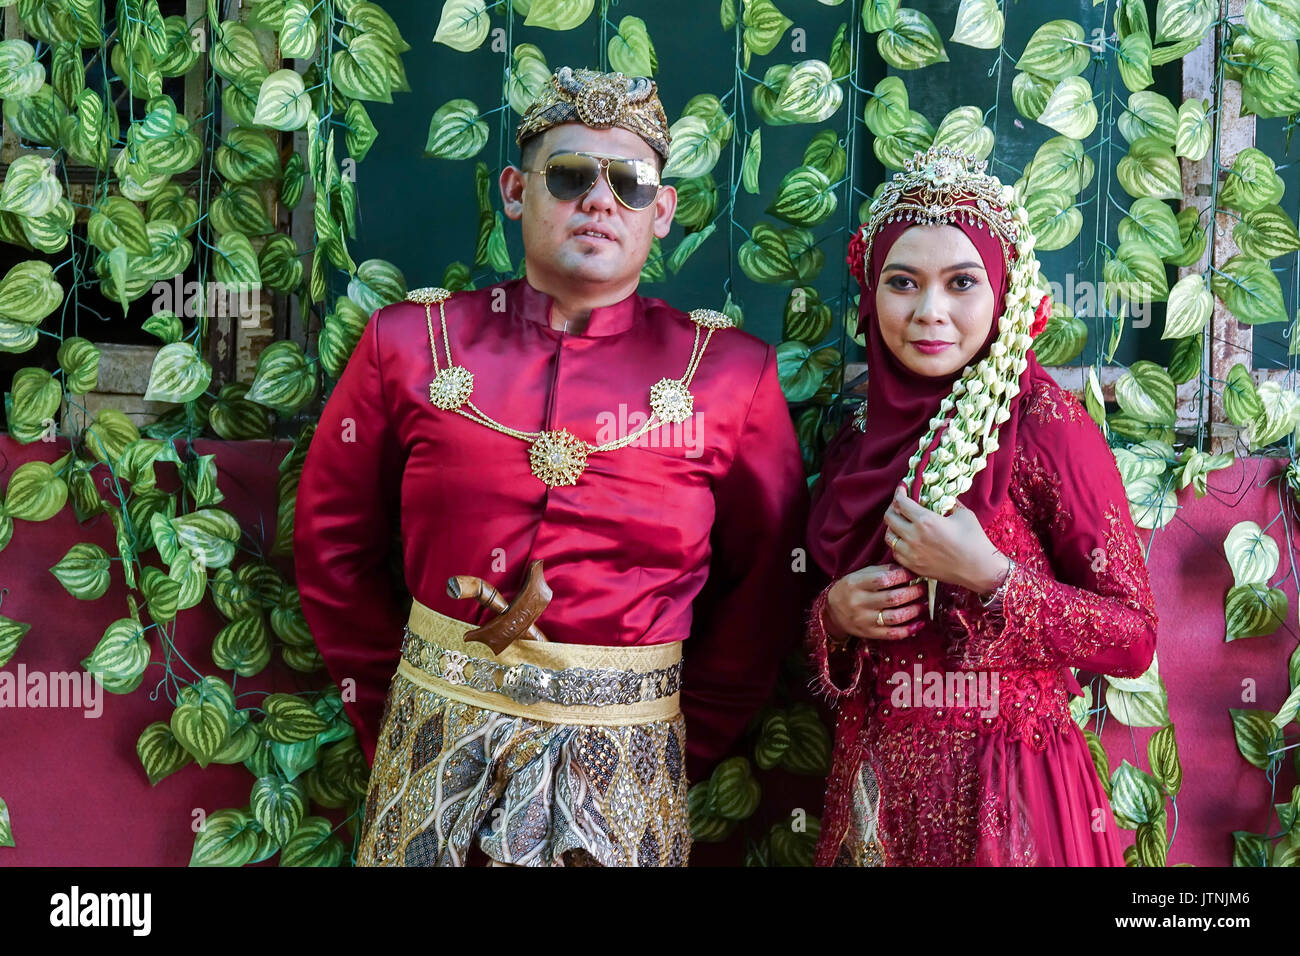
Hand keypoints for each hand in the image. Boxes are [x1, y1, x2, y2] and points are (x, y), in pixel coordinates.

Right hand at [825, 564, 928, 640]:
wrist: (832, 612)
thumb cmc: (851, 589)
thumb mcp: (860, 575)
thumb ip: (881, 571)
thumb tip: (907, 568)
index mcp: (856, 584)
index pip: (883, 579)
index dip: (902, 576)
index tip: (913, 573)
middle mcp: (859, 603)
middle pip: (893, 598)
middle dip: (913, 592)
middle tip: (923, 587)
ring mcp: (864, 620)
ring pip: (895, 617)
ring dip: (914, 610)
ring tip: (924, 603)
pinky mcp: (870, 634)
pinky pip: (893, 634)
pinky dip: (909, 630)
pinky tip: (919, 623)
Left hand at [883, 483, 1006, 593]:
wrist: (980, 569)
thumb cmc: (974, 541)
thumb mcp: (963, 514)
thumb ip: (949, 503)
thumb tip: (943, 498)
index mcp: (925, 520)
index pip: (901, 502)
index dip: (899, 493)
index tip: (902, 489)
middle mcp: (914, 536)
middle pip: (889, 518)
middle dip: (892, 508)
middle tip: (899, 505)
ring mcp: (911, 553)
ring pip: (888, 537)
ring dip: (892, 527)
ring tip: (901, 523)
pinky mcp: (913, 566)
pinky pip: (895, 553)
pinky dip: (897, 544)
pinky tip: (905, 540)